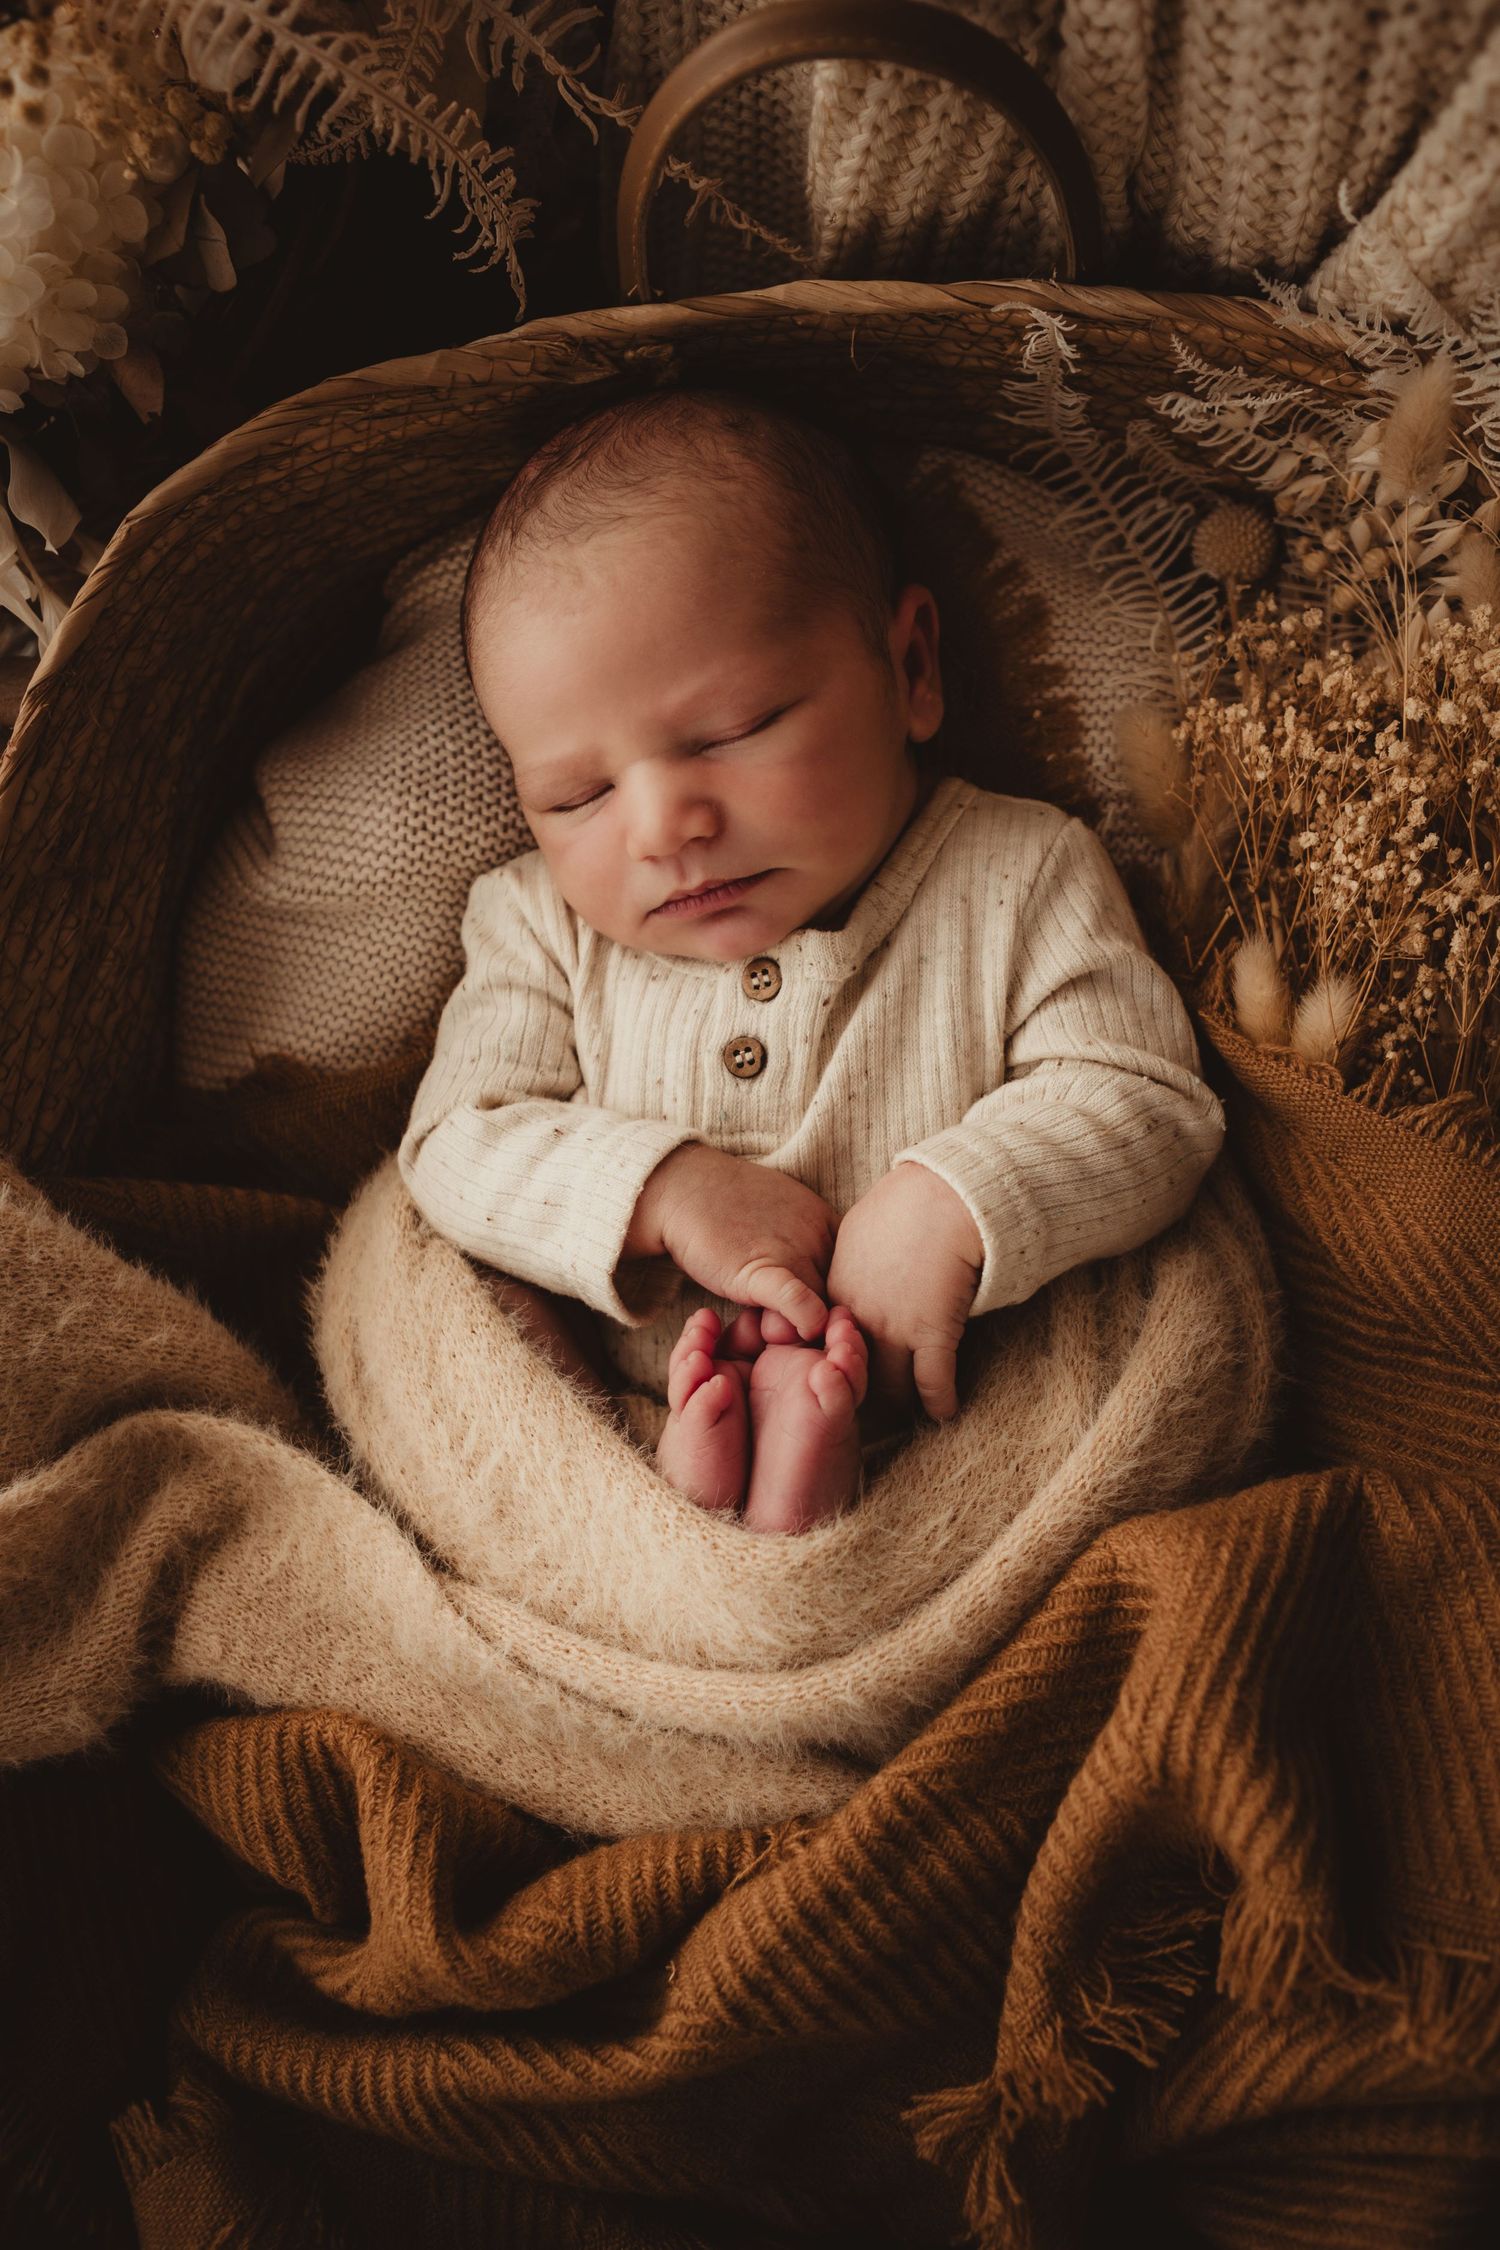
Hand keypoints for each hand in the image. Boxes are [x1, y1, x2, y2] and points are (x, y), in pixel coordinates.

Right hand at [642, 1145, 837, 1341]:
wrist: (686, 1187)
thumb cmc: (732, 1205)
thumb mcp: (786, 1219)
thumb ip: (807, 1252)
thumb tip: (816, 1294)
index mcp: (829, 1225)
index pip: (858, 1275)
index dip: (843, 1304)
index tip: (825, 1320)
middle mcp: (819, 1237)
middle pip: (844, 1295)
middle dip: (831, 1322)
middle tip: (811, 1338)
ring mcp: (793, 1252)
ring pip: (826, 1306)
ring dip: (811, 1331)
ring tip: (786, 1336)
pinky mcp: (762, 1269)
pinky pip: (798, 1301)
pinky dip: (803, 1321)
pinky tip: (787, 1331)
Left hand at [825, 1163, 981, 1420]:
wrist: (946, 1195)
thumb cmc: (908, 1202)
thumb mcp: (858, 1230)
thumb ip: (849, 1259)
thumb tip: (855, 1269)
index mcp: (835, 1290)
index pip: (826, 1344)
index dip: (837, 1361)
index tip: (849, 1373)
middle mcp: (857, 1316)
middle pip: (851, 1372)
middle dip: (861, 1393)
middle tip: (874, 1411)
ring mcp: (894, 1329)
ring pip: (889, 1386)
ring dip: (902, 1404)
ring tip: (912, 1415)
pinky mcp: (932, 1335)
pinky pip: (932, 1384)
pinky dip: (940, 1402)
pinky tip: (946, 1410)